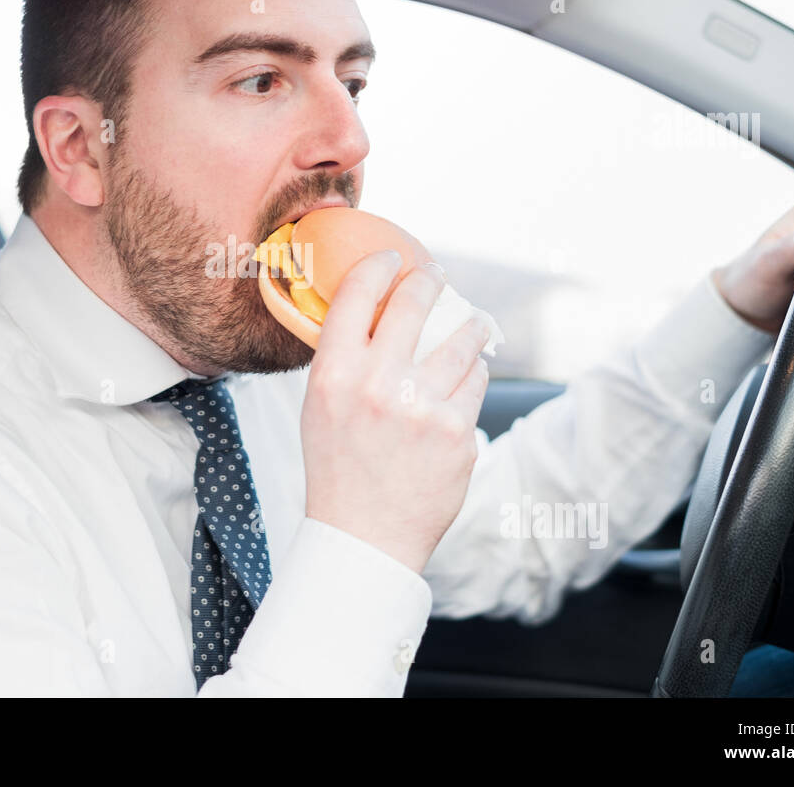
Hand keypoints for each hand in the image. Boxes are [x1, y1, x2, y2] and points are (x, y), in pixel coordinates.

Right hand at [301, 251, 491, 574]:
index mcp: (335, 373)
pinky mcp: (457, 432)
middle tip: (436, 277)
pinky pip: (474, 382)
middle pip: (415, 302)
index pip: (358, 293)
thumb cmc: (339, 469)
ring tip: (470, 323)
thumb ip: (342, 358)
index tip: (393, 257)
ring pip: (461, 339)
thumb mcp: (319, 406)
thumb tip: (373, 309)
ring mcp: (422, 407)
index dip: (379, 264)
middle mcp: (378, 384)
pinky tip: (461, 382)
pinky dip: (470, 377)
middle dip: (430, 280)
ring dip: (468, 325)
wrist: (365, 536)